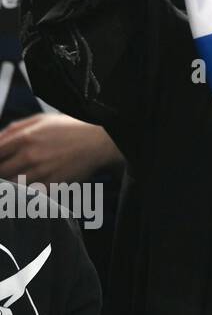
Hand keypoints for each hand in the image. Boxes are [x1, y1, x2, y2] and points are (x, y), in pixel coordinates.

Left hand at [0, 114, 122, 184]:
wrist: (99, 141)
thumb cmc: (71, 128)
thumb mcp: (42, 119)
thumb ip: (15, 128)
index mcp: (25, 137)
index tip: (0, 161)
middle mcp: (31, 155)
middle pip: (1, 172)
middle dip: (2, 171)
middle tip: (8, 169)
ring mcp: (42, 172)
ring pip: (13, 185)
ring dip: (13, 183)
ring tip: (23, 176)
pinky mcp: (53, 185)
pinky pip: (31, 194)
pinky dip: (28, 192)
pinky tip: (33, 185)